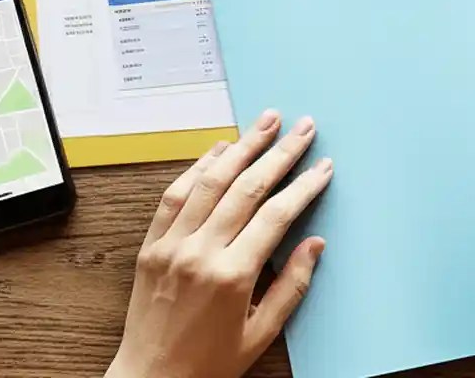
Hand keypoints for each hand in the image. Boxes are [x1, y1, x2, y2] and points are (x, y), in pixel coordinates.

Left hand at [106, 111, 332, 377]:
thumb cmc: (209, 364)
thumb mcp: (262, 333)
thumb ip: (291, 285)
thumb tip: (315, 243)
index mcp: (232, 275)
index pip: (276, 215)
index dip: (304, 186)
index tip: (323, 167)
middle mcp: (199, 253)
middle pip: (246, 187)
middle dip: (279, 153)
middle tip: (303, 127)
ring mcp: (171, 245)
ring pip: (209, 181)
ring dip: (241, 147)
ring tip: (265, 122)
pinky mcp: (151, 246)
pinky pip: (174, 196)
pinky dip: (197, 168)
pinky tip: (218, 150)